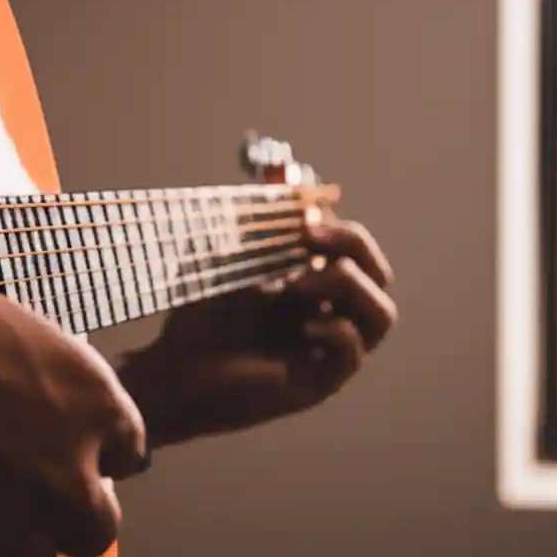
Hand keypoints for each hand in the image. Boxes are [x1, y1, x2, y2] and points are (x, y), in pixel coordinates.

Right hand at [0, 270, 146, 556]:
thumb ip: (57, 400)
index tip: (57, 457)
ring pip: (34, 556)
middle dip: (62, 512)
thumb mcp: (29, 346)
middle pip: (95, 524)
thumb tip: (55, 424)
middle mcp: (74, 476)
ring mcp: (18, 530)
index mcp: (98, 410)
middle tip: (15, 495)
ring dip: (8, 539)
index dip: (86, 458)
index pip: (125, 457)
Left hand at [117, 218, 395, 447]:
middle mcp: (331, 315)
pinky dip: (336, 331)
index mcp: (317, 285)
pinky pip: (353, 353)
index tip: (300, 215)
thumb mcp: (230, 256)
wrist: (174, 370)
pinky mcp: (318, 384)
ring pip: (381, 315)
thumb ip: (260, 219)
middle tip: (306, 237)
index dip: (339, 228)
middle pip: (379, 275)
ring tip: (297, 285)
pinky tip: (303, 326)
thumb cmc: (201, 316)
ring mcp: (328, 351)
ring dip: (348, 287)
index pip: (357, 250)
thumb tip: (286, 172)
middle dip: (352, 246)